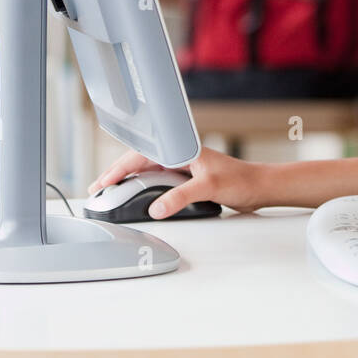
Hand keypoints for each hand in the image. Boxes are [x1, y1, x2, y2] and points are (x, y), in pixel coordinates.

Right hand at [87, 145, 274, 217]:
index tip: (103, 182)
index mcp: (182, 148)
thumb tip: (156, 208)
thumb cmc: (241, 179)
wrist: (259, 187)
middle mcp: (180, 155)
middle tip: (98, 190)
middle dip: (117, 173)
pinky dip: (143, 187)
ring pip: (148, 170)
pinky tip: (136, 196)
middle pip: (141, 160)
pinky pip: (158, 180)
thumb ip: (181, 197)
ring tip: (110, 193)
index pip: (143, 154)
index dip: (119, 167)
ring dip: (129, 180)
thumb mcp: (208, 188)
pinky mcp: (188, 178)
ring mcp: (183, 166)